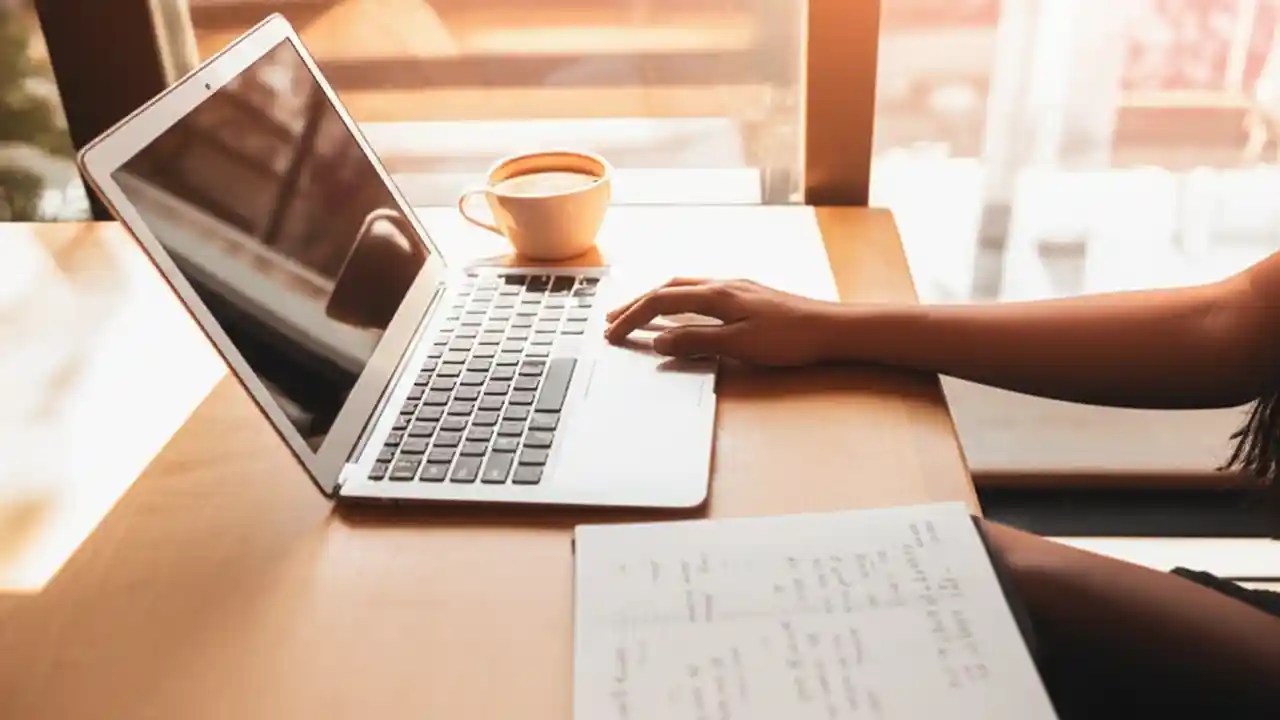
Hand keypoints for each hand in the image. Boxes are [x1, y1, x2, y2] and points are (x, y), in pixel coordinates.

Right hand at [604, 278, 847, 365]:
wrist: (831, 328)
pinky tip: (680, 311)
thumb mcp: (739, 346)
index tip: (612, 334)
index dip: (632, 317)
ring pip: (683, 287)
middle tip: (610, 321)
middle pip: (667, 289)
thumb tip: (659, 341)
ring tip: (636, 314)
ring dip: (655, 300)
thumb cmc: (790, 339)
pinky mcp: (747, 295)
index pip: (660, 302)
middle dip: (635, 304)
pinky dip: (677, 300)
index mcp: (717, 295)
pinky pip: (699, 292)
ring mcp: (736, 287)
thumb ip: (697, 341)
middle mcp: (722, 284)